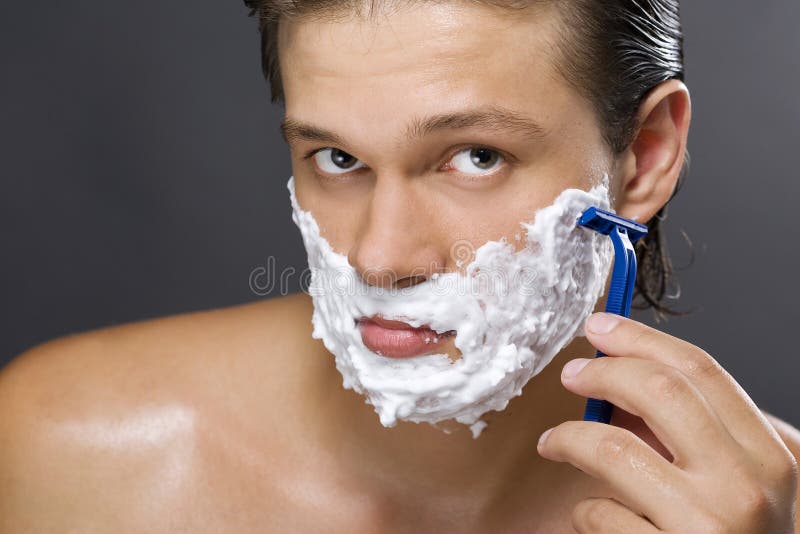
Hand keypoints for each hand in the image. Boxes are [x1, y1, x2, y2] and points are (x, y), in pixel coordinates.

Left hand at [536, 312, 797, 532]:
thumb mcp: (745, 482)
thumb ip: (700, 435)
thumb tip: (623, 384)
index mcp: (771, 457)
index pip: (699, 371)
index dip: (640, 339)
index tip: (600, 327)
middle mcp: (747, 487)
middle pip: (659, 391)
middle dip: (604, 371)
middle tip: (572, 372)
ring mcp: (707, 528)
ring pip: (613, 449)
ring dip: (570, 437)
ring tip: (553, 442)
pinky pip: (599, 514)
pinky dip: (583, 508)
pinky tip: (588, 512)